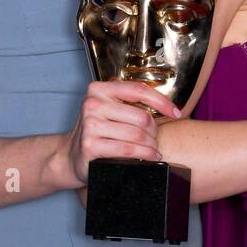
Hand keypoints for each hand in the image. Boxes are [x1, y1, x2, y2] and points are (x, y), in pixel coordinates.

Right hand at [62, 80, 179, 187]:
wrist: (70, 156)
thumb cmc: (97, 132)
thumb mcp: (109, 110)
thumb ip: (129, 102)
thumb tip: (168, 106)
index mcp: (99, 89)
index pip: (139, 90)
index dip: (162, 101)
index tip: (176, 113)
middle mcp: (92, 104)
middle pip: (141, 117)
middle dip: (153, 131)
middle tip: (154, 140)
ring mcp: (90, 125)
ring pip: (137, 135)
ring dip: (151, 146)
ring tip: (152, 150)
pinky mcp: (90, 145)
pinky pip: (128, 149)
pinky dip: (145, 155)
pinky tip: (150, 158)